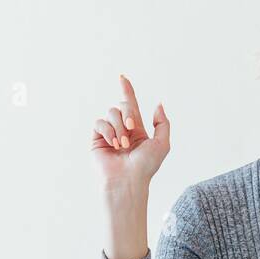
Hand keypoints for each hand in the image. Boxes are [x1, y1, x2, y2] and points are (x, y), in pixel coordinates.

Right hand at [91, 74, 170, 191]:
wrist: (128, 180)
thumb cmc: (146, 166)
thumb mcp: (162, 144)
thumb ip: (162, 123)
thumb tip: (158, 104)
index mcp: (137, 130)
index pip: (131, 105)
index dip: (127, 90)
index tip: (122, 77)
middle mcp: (122, 129)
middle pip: (123, 106)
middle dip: (128, 114)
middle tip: (132, 129)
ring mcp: (109, 134)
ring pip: (111, 113)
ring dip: (119, 127)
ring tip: (122, 145)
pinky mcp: (97, 140)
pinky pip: (99, 123)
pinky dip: (108, 131)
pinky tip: (112, 144)